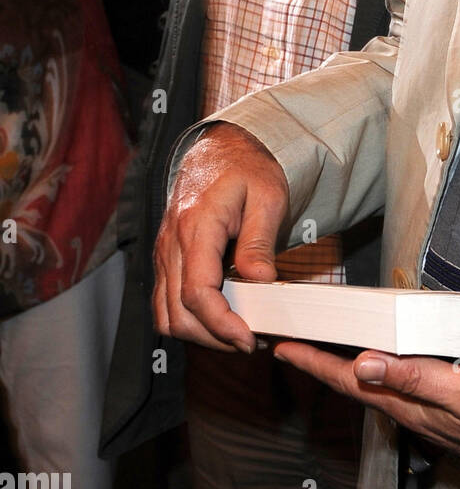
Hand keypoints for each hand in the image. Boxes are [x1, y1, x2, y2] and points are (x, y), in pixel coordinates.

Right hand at [152, 122, 289, 353]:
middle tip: (249, 340)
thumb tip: (260, 284)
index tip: (248, 338)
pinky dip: (188, 319)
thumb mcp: (267, 196)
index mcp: (196, 225)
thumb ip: (259, 242)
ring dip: (199, 334)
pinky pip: (166, 302)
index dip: (221, 324)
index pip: (197, 292)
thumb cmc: (247, 168)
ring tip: (236, 333)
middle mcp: (171, 243)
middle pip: (177, 313)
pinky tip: (219, 317)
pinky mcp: (166, 258)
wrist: (221, 148)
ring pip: (166, 315)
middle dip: (213, 338)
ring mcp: (164, 252)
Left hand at [273, 342, 459, 487]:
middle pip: (360, 384)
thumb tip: (366, 363)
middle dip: (325, 364)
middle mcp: (418, 412)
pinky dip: (389, 370)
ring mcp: (435, 414)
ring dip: (354, 367)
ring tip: (332, 348)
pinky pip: (409, 388)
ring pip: (383, 387)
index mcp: (415, 405)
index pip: (352, 381)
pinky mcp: (453, 409)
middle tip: (299, 343)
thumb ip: (418, 376)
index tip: (285, 347)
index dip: (315, 364)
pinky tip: (392, 361)